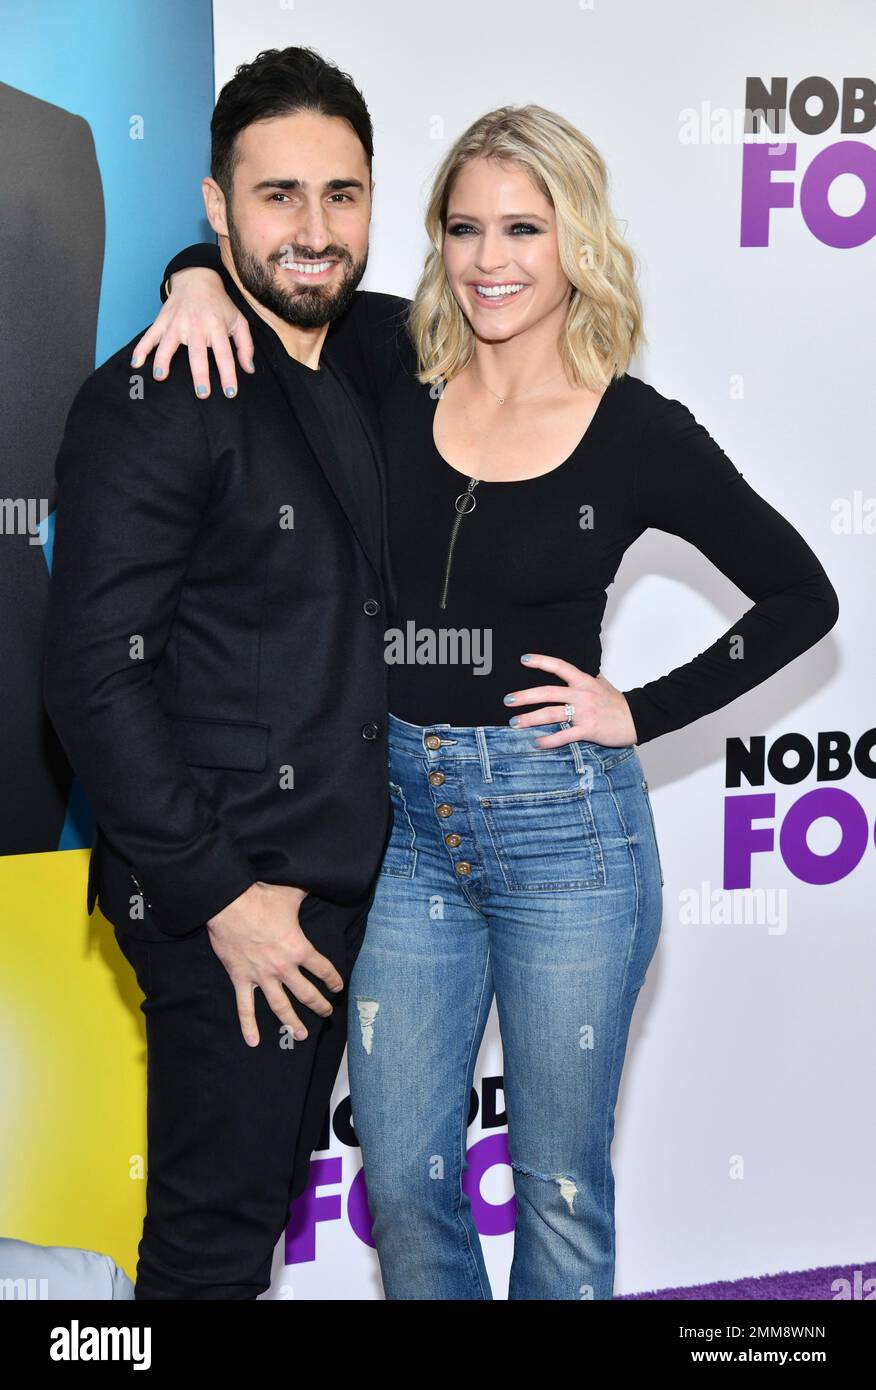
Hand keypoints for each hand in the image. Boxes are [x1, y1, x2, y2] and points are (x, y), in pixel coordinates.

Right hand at [130, 267, 254, 398]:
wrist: (197, 279)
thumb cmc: (220, 305)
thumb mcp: (239, 321)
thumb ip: (246, 346)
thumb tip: (249, 370)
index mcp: (217, 326)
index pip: (224, 354)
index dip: (228, 374)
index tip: (230, 392)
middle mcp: (196, 325)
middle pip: (197, 352)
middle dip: (200, 374)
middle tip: (202, 393)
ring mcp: (177, 322)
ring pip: (169, 343)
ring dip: (163, 359)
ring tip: (161, 377)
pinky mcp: (163, 320)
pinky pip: (150, 335)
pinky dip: (142, 348)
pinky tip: (136, 363)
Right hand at [206, 881, 342, 1047]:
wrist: (228, 904)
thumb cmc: (261, 898)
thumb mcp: (291, 892)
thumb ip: (308, 891)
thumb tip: (322, 879)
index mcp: (298, 948)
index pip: (323, 969)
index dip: (333, 980)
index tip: (337, 987)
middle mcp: (283, 967)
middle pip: (306, 993)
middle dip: (319, 1005)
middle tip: (326, 1013)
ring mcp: (261, 976)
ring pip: (280, 1006)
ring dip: (292, 1022)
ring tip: (301, 1034)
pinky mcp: (241, 978)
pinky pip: (245, 1007)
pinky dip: (248, 1026)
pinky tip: (253, 1042)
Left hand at [504, 653, 637, 748]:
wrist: (636, 719)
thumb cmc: (618, 704)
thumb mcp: (602, 685)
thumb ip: (587, 678)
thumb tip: (577, 671)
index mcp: (584, 681)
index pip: (560, 667)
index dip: (542, 662)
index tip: (524, 659)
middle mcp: (582, 694)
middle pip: (548, 692)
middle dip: (526, 696)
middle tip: (508, 700)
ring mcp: (584, 712)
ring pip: (552, 714)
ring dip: (531, 719)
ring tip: (514, 722)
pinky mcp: (588, 730)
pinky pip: (565, 736)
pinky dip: (549, 740)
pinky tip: (537, 743)